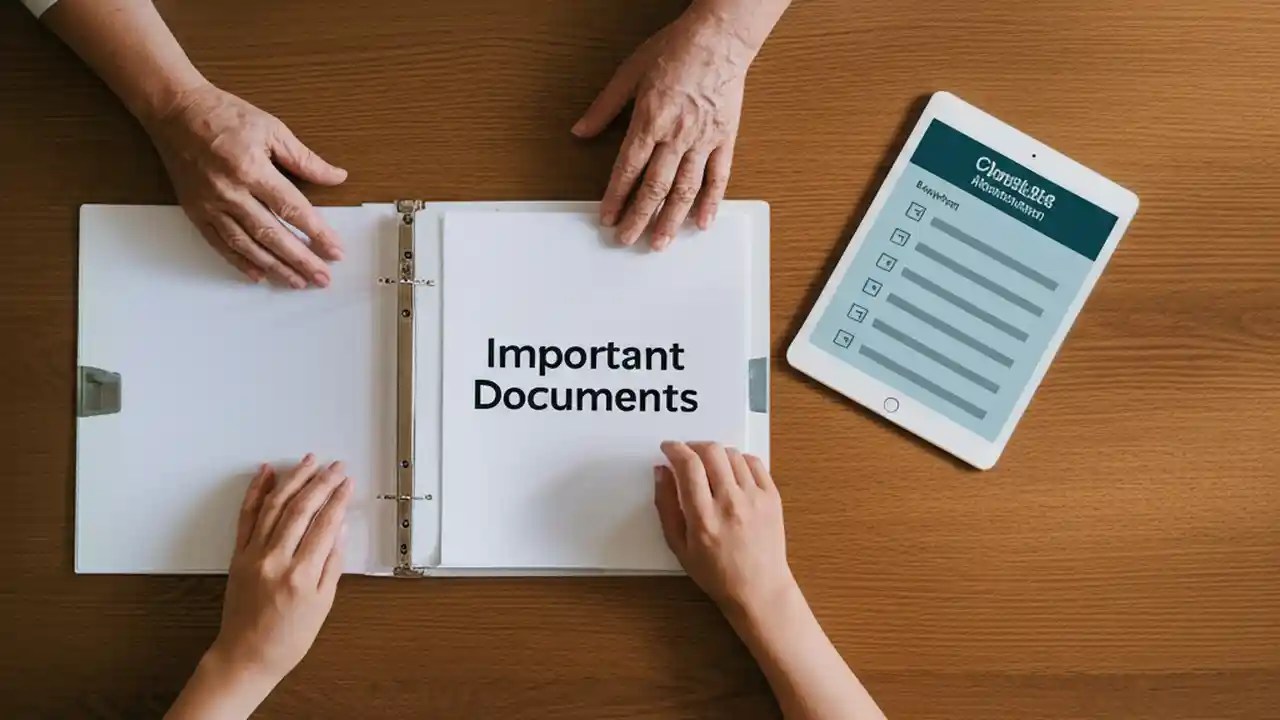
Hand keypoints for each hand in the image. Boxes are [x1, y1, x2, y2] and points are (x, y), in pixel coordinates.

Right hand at [144, 83, 347, 287]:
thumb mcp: (272, 129)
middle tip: (321, 278)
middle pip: (272, 234)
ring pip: (247, 245)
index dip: (317, 233)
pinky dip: (239, 261)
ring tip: (297, 282)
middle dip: (300, 260)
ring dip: (274, 267)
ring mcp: (210, 204)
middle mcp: (230, 191)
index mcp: (252, 169)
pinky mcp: (195, 210)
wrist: (175, 110)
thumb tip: (336, 177)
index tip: (335, 251)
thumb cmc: (224, 114)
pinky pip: (219, 243)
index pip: (293, 209)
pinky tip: (258, 275)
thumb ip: (305, 159)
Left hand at [208, 454, 351, 685]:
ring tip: (308, 462)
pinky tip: (266, 474)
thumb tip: (338, 529)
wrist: (246, 656)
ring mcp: (253, 555)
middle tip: (335, 467)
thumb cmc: (287, 639)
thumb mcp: (323, 605)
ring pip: (274, 506)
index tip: (347, 483)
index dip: (338, 499)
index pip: (324, 524)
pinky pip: (246, 516)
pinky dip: (255, 492)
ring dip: (293, 479)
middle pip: (301, 509)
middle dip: (321, 482)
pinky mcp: (238, 555)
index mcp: (301, 575)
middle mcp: (275, 560)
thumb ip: (332, 564)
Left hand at [573, 6, 754, 249]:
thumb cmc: (675, 50)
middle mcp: (676, 136)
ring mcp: (703, 140)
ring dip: (671, 220)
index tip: (607, 218)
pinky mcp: (725, 139)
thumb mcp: (629, 73)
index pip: (627, 169)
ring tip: (659, 242)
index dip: (615, 197)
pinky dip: (710, 203)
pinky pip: (718, 178)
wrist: (719, 38)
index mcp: (650, 120)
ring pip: (685, 189)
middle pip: (655, 187)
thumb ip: (604, 108)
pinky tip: (701, 223)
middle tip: (627, 239)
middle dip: (639, 217)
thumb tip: (580, 131)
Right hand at [655, 441, 795, 615]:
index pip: (688, 466)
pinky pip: (754, 462)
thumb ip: (666, 506)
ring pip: (732, 453)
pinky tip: (731, 473)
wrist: (759, 589)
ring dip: (715, 453)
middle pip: (711, 451)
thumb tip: (661, 472)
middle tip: (687, 455)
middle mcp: (731, 504)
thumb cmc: (717, 573)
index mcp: (704, 518)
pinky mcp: (772, 497)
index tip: (668, 448)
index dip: (675, 449)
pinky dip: (739, 460)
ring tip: (709, 467)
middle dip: (693, 446)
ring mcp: (755, 498)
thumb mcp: (679, 547)